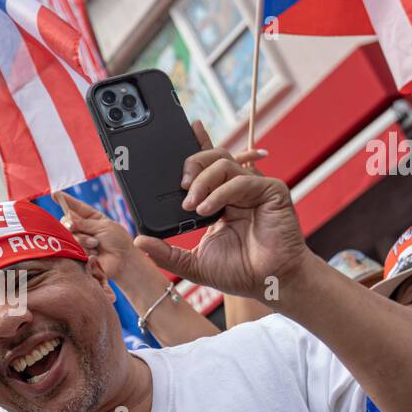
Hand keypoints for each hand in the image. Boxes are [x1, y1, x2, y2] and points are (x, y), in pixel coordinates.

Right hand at [53, 191, 137, 280]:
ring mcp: (80, 241)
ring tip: (96, 244)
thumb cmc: (118, 242)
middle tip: (75, 228)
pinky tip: (94, 254)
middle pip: (67, 222)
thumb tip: (69, 219)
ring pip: (70, 236)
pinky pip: (73, 249)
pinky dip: (84, 250)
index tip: (55, 194)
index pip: (76, 207)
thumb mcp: (104, 226)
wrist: (123, 261)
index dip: (66, 200)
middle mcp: (84, 229)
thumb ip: (85, 223)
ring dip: (84, 240)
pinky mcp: (78, 254)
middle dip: (72, 225)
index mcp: (92, 218)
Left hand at [134, 123, 306, 298]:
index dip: (198, 144)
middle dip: (193, 163)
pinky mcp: (271, 191)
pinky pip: (242, 180)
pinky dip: (221, 192)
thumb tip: (139, 241)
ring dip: (203, 180)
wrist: (268, 283)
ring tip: (192, 204)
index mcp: (221, 200)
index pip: (207, 167)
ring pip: (225, 164)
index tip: (187, 128)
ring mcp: (255, 188)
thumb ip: (166, 252)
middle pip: (214, 157)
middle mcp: (237, 190)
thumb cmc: (239, 272)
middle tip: (181, 185)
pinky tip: (208, 208)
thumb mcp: (192, 262)